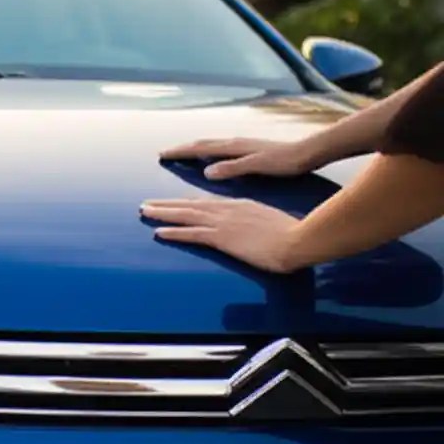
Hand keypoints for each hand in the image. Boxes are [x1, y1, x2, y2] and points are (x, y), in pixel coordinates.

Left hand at [141, 197, 303, 272]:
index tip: (172, 203)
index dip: (187, 203)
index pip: (206, 203)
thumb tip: (251, 231)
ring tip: (145, 212)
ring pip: (186, 215)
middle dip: (167, 204)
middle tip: (147, 204)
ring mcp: (224, 222)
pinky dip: (174, 232)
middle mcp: (228, 210)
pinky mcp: (222, 237)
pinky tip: (159, 232)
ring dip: (163, 214)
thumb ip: (256, 224)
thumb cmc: (292, 236)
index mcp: (240, 205)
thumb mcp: (270, 223)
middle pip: (190, 205)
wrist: (298, 240)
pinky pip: (192, 233)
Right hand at [160, 138, 316, 179]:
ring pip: (212, 145)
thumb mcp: (258, 166)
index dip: (180, 152)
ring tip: (184, 154)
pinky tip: (213, 158)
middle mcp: (236, 142)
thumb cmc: (285, 161)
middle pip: (203, 143)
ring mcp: (244, 145)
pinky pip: (222, 149)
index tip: (163, 154)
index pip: (200, 147)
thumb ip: (232, 168)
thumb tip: (207, 171)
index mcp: (234, 147)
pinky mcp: (251, 150)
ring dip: (196, 149)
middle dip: (183, 148)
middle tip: (166, 153)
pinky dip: (210, 152)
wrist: (310, 152)